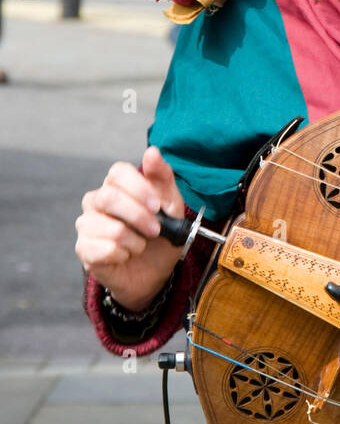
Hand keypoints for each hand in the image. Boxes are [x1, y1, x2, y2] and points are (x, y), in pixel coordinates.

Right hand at [75, 146, 187, 309]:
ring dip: (135, 241)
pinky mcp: (84, 249)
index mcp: (117, 185)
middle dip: (139, 216)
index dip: (138, 187)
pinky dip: (124, 255)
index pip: (118, 172)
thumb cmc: (161, 235)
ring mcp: (87, 224)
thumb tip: (152, 151)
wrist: (156, 272)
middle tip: (156, 231)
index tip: (157, 205)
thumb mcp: (171, 206)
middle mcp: (97, 201)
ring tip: (141, 245)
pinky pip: (104, 249)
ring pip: (109, 227)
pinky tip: (126, 256)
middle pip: (109, 197)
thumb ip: (162, 178)